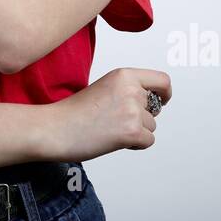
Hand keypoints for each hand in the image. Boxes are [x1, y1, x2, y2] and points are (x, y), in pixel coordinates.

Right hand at [44, 68, 171, 161]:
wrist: (55, 128)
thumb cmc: (74, 111)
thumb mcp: (105, 87)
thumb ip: (127, 90)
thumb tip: (152, 104)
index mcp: (124, 75)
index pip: (162, 80)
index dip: (165, 93)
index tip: (162, 101)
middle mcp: (131, 90)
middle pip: (155, 107)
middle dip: (142, 117)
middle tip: (116, 121)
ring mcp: (133, 111)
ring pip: (151, 126)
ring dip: (136, 131)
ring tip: (110, 129)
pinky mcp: (132, 132)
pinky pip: (148, 141)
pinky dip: (135, 145)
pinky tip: (113, 140)